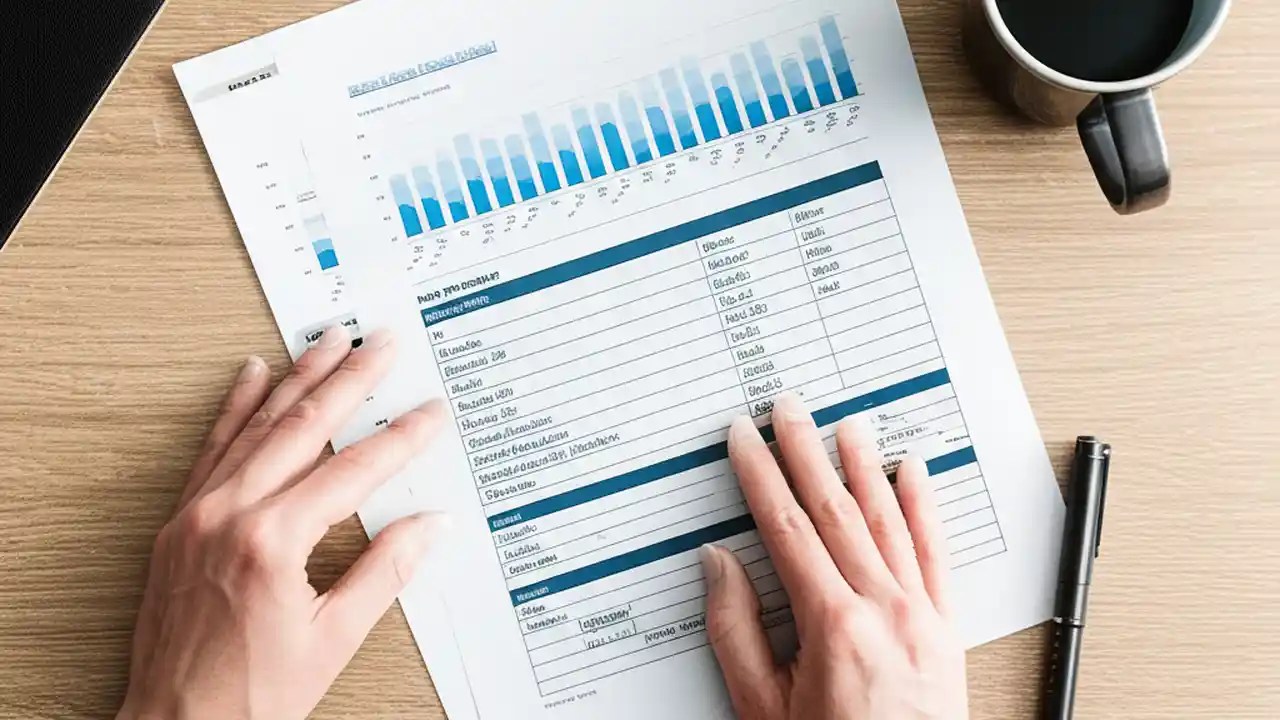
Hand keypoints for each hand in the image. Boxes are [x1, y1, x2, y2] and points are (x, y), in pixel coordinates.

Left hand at [118, 326, 447, 719]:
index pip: (353, 471)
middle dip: (350, 378)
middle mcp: (228, 515)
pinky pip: (211, 447)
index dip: (399, 438)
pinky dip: (235, 408)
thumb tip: (427, 527)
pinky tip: (251, 377)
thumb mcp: (333, 639)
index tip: (428, 413)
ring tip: (327, 341)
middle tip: (380, 343)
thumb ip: (384, 572)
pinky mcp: (179, 522)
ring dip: (297, 378)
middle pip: (303, 427)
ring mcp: (198, 514)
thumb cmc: (248, 696)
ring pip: (256, 425)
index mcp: (272, 542)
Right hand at [702, 392, 966, 719]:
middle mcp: (882, 608)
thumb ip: (735, 631)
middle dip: (806, 453)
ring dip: (863, 467)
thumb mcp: (762, 708)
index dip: (760, 476)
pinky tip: (914, 473)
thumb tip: (719, 564)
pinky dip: (924, 507)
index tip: (744, 439)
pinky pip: (935, 552)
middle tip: (787, 408)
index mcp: (831, 624)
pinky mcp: (946, 626)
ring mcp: (920, 614)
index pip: (787, 527)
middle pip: (835, 510)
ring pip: (887, 520)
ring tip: (845, 425)